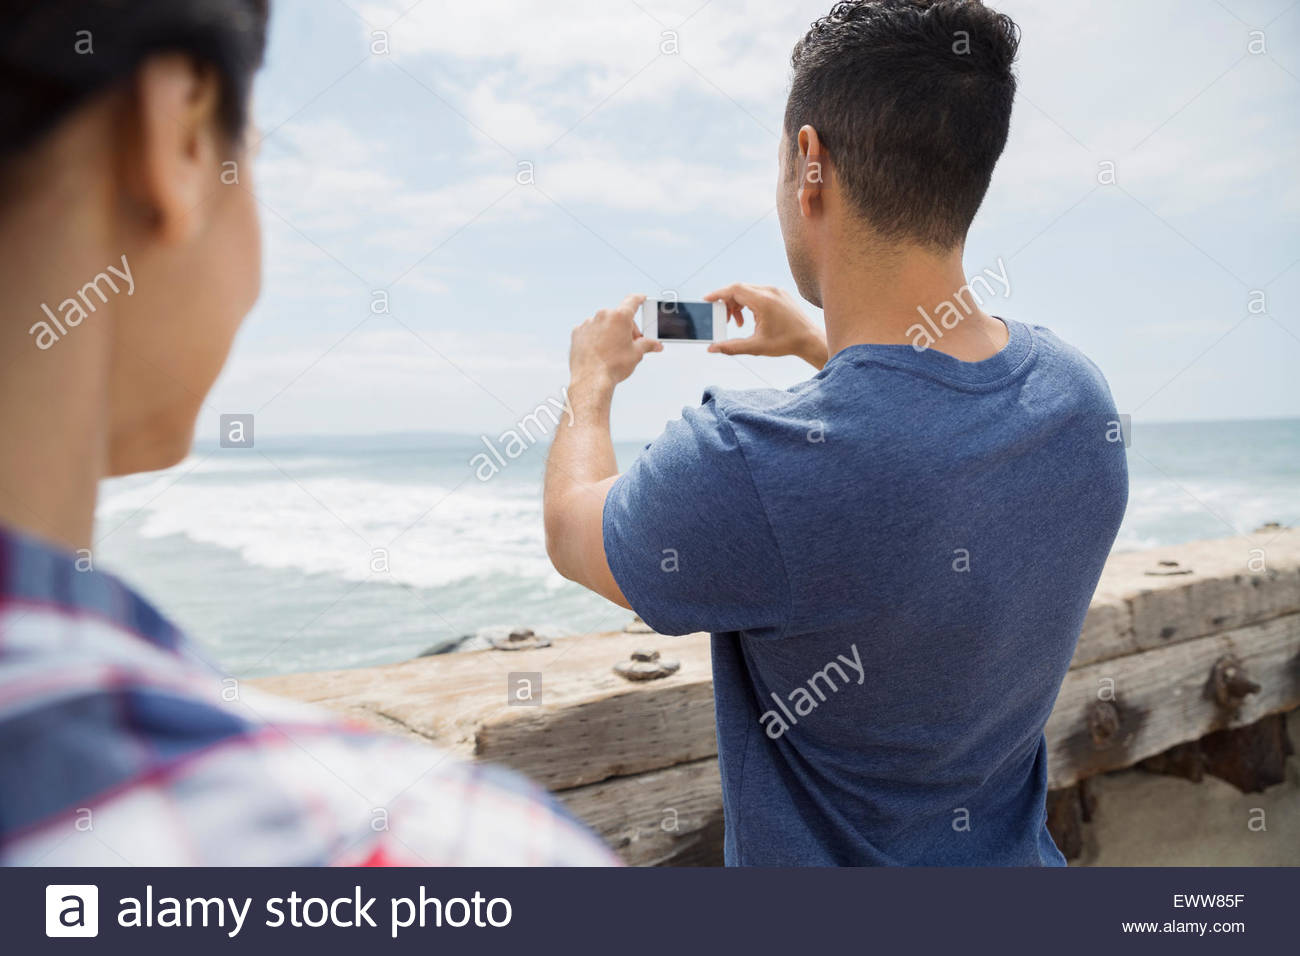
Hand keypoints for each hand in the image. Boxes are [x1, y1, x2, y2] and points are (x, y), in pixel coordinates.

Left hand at [569, 293, 661, 388]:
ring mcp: (588, 323)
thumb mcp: (636, 354)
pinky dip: (596, 338)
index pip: (633, 301)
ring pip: (604, 324)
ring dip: (610, 333)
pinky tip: (600, 351)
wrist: (591, 379)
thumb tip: (655, 345)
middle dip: (626, 328)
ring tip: (613, 351)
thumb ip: (648, 345)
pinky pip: (590, 331)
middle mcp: (602, 316)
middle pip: (619, 316)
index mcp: (619, 317)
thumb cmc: (612, 366)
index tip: (641, 298)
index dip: (639, 299)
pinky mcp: (578, 333)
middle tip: (631, 343)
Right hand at [704, 284, 827, 369]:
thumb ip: (731, 347)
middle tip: (723, 320)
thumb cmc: (785, 343)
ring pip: (748, 291)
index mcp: (763, 301)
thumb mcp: (755, 347)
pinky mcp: (780, 294)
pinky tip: (750, 320)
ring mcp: (776, 291)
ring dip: (738, 304)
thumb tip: (712, 349)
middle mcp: (769, 291)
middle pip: (739, 289)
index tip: (707, 300)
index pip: (734, 289)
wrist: (810, 340)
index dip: (718, 294)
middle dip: (728, 303)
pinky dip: (749, 303)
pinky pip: (758, 293)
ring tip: (738, 324)